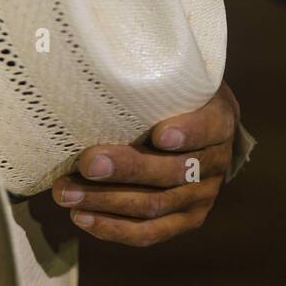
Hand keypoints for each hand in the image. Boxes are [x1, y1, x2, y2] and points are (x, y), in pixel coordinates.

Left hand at [50, 80, 239, 245]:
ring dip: (106, 201)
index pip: (208, 128)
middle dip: (126, 169)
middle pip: (172, 172)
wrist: (203, 126)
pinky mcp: (186, 220)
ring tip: (66, 193)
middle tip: (87, 162)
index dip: (187, 133)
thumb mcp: (176, 75)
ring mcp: (202, 196)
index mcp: (219, 119)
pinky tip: (82, 218)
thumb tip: (97, 52)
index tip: (159, 134)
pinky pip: (150, 233)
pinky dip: (113, 228)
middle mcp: (215, 162)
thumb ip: (151, 74)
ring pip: (155, 206)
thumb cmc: (175, 92)